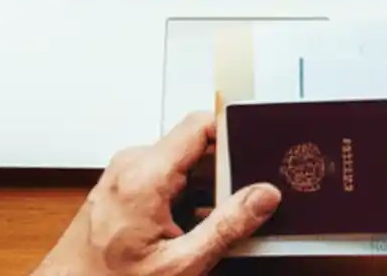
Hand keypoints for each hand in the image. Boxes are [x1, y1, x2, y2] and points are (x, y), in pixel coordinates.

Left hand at [33, 112, 281, 275]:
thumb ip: (227, 227)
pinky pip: (166, 178)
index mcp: (144, 176)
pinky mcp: (124, 185)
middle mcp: (131, 165)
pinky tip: (185, 233)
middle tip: (235, 210)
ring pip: (183, 165)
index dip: (234, 134)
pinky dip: (184, 200)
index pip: (200, 124)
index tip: (255, 155)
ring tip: (203, 230)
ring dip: (202, 193)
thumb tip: (263, 196)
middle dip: (222, 176)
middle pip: (196, 147)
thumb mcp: (179, 264)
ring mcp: (125, 173)